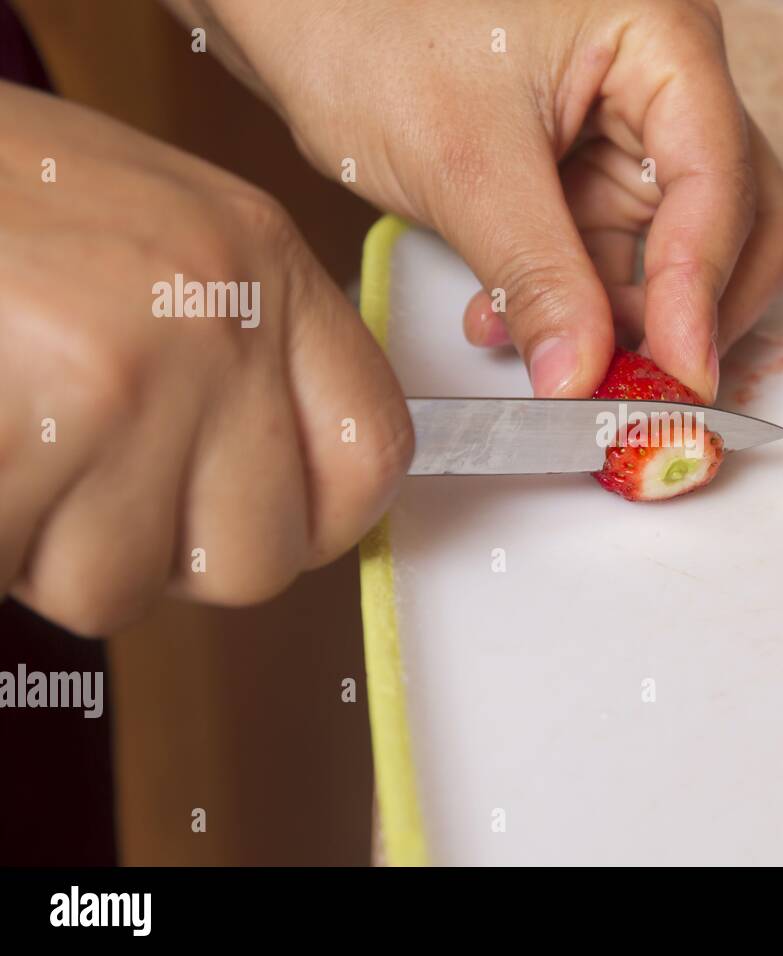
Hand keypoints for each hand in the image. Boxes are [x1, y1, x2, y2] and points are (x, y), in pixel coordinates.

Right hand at [0, 82, 412, 634]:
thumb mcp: (158, 231)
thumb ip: (240, 344)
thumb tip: (288, 470)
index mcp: (261, 262)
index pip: (369, 455)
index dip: (318, 520)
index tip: (275, 525)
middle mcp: (216, 317)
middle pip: (254, 558)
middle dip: (167, 555)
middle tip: (104, 489)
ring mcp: (126, 376)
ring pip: (120, 584)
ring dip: (53, 546)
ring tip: (20, 441)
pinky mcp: (34, 429)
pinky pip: (23, 567)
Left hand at [173, 0, 782, 401]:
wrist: (291, 6)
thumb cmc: (365, 20)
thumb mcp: (463, 159)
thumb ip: (537, 275)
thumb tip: (583, 378)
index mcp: (662, 41)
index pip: (720, 182)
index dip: (702, 290)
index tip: (677, 377)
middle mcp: (666, 84)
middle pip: (738, 221)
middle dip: (692, 313)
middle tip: (639, 386)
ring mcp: (628, 132)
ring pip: (676, 255)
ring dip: (623, 322)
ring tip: (544, 354)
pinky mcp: (584, 172)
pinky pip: (611, 260)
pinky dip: (577, 306)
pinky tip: (506, 322)